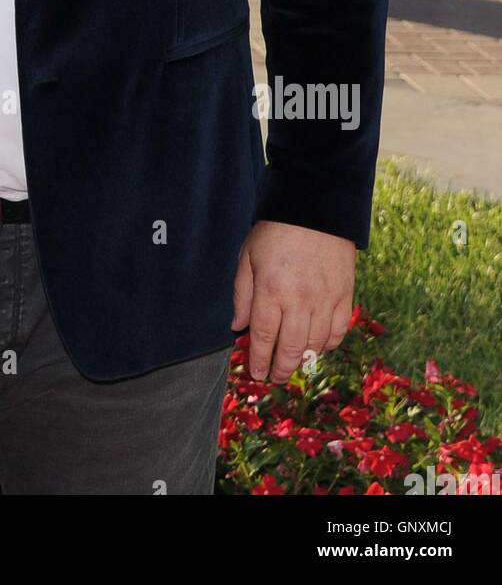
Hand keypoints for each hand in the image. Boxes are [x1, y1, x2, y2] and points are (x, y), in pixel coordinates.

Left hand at [231, 220, 354, 382]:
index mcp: (272, 290)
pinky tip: (318, 346)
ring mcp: (326, 299)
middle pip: (292, 348)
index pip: (264, 336)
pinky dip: (328, 344)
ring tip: (293, 363)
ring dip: (304, 359)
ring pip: (316, 344)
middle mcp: (300, 300)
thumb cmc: (276, 231)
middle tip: (274, 376)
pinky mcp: (345, 295)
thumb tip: (238, 327)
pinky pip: (339, 331)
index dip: (259, 360)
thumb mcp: (248, 256)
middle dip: (281, 368)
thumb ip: (242, 294)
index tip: (257, 374)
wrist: (316, 208)